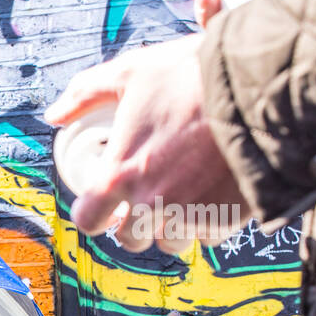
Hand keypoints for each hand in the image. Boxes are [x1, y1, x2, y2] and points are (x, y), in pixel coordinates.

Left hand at [44, 34, 248, 252]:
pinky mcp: (227, 218)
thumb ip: (86, 94)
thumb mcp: (131, 72)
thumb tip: (54, 114)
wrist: (261, 82)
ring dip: (172, 227)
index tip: (104, 205)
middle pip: (129, 239)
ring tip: (182, 197)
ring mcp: (189, 214)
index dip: (94, 214)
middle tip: (148, 199)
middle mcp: (150, 203)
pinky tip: (214, 194)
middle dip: (134, 224)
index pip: (88, 221)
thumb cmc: (192, 75)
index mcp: (119, 174)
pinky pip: (209, 236)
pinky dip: (210, 221)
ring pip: (170, 243)